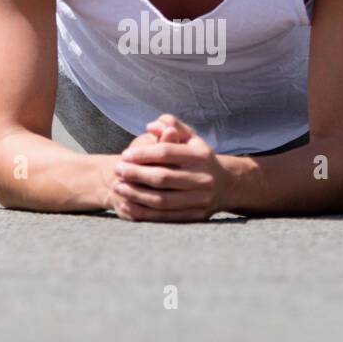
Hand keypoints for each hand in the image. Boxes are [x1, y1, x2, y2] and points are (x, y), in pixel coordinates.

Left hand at [109, 113, 227, 221]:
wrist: (225, 186)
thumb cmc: (199, 157)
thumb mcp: (191, 138)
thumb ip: (172, 126)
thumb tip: (151, 125)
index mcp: (200, 156)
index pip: (166, 153)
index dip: (143, 154)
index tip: (125, 155)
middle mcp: (203, 178)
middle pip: (162, 178)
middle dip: (136, 174)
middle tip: (117, 170)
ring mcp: (200, 200)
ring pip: (161, 200)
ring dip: (135, 194)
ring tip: (117, 187)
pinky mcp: (195, 216)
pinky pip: (164, 217)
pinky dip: (143, 212)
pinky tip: (126, 205)